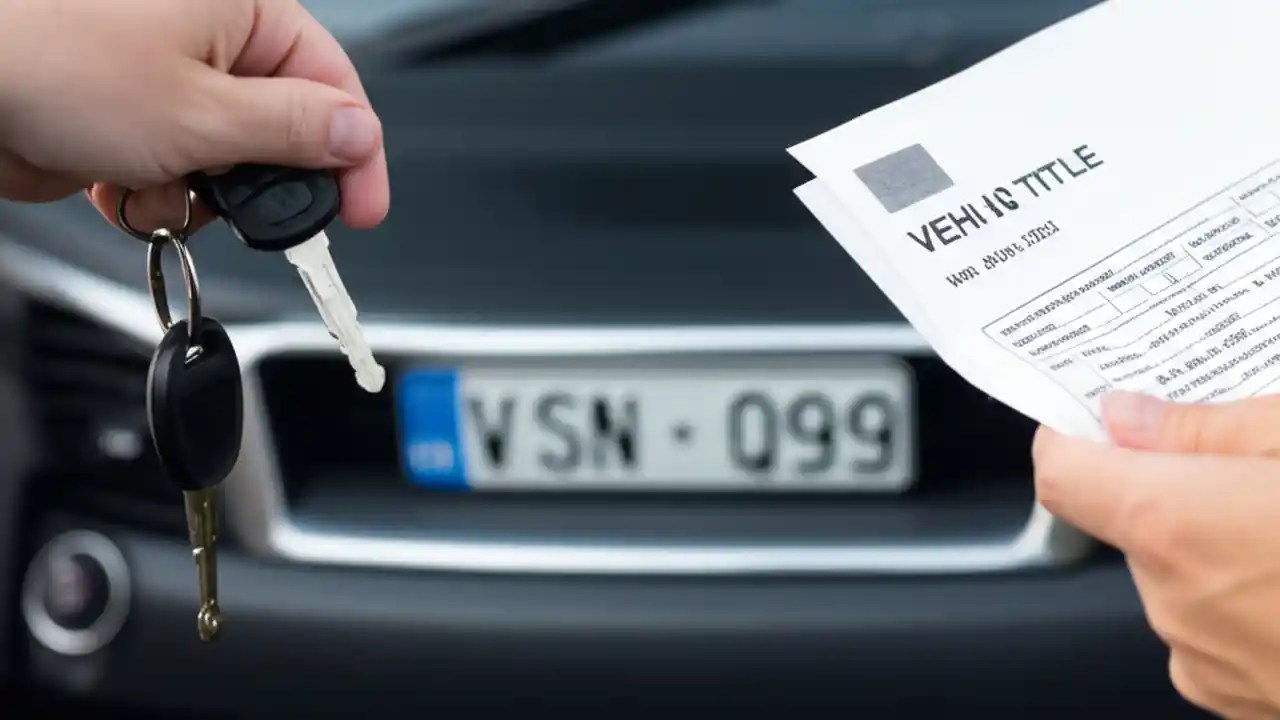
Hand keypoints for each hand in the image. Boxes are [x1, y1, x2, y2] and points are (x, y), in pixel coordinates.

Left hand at [0, 0, 387, 232]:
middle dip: (254, 181)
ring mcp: (164, 72)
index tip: (361, 211)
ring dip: (193, 192)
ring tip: (151, 180)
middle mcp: (207, 33)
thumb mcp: (201, 114)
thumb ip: (295, 130)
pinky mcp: (126, 110)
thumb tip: (358, 134)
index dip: (354, 155)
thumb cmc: (49, 60)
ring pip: (224, 159)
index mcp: (241, 7)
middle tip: (243, 210)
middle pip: (279, 125)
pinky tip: (116, 181)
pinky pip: (172, 166)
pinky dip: (151, 188)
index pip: (332, 82)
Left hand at [1034, 391, 1279, 717]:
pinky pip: (1214, 636)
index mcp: (1174, 525)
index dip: (1071, 440)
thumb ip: (1208, 428)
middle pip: (1134, 526)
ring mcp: (1206, 661)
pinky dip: (1248, 608)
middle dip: (1179, 494)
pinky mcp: (1242, 701)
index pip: (1061, 475)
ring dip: (1219, 553)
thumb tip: (1127, 416)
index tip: (1096, 418)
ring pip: (1179, 582)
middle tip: (1248, 470)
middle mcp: (1171, 602)